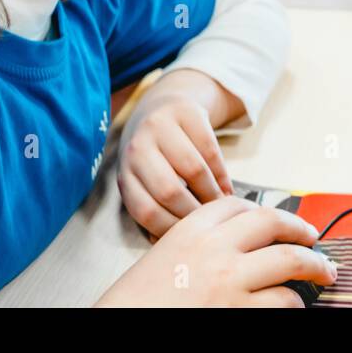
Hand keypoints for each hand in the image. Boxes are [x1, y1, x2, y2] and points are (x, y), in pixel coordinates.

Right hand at [95, 196, 336, 306]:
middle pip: (273, 223)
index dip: (267, 211)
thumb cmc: (139, 300)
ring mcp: (230, 280)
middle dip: (302, 230)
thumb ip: (200, 242)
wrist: (120, 324)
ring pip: (290, 261)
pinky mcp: (239, 312)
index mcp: (192, 228)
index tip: (280, 220)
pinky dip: (296, 303)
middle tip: (316, 240)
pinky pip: (284, 301)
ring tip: (325, 274)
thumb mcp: (166, 255)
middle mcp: (215, 247)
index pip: (240, 204)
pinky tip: (296, 305)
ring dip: (315, 267)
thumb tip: (243, 244)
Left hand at [118, 92, 234, 236]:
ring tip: (221, 207)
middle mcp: (138, 148)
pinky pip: (210, 150)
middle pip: (169, 191)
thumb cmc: (155, 155)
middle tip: (211, 224)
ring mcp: (160, 127)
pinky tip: (226, 188)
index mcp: (126, 173)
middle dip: (195, 212)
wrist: (163, 106)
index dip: (170, 229)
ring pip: (194, 170)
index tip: (189, 239)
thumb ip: (156, 207)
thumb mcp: (145, 179)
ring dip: (212, 194)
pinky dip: (222, 175)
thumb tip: (173, 246)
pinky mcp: (186, 113)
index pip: (145, 210)